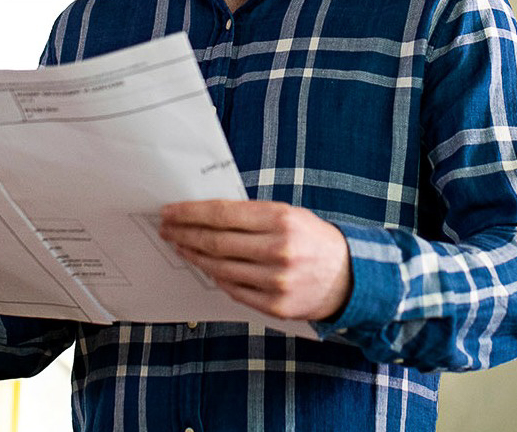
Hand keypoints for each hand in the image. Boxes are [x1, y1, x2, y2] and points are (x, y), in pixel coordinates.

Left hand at [159, 199, 351, 321]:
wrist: (350, 277)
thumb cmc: (313, 240)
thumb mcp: (289, 215)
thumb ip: (251, 216)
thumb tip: (205, 215)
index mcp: (281, 220)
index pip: (222, 214)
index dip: (190, 212)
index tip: (170, 211)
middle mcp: (278, 250)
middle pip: (216, 242)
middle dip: (184, 233)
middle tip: (167, 228)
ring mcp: (276, 281)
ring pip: (219, 268)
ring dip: (194, 256)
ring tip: (180, 246)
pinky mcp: (275, 306)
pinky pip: (233, 290)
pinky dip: (216, 277)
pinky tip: (205, 267)